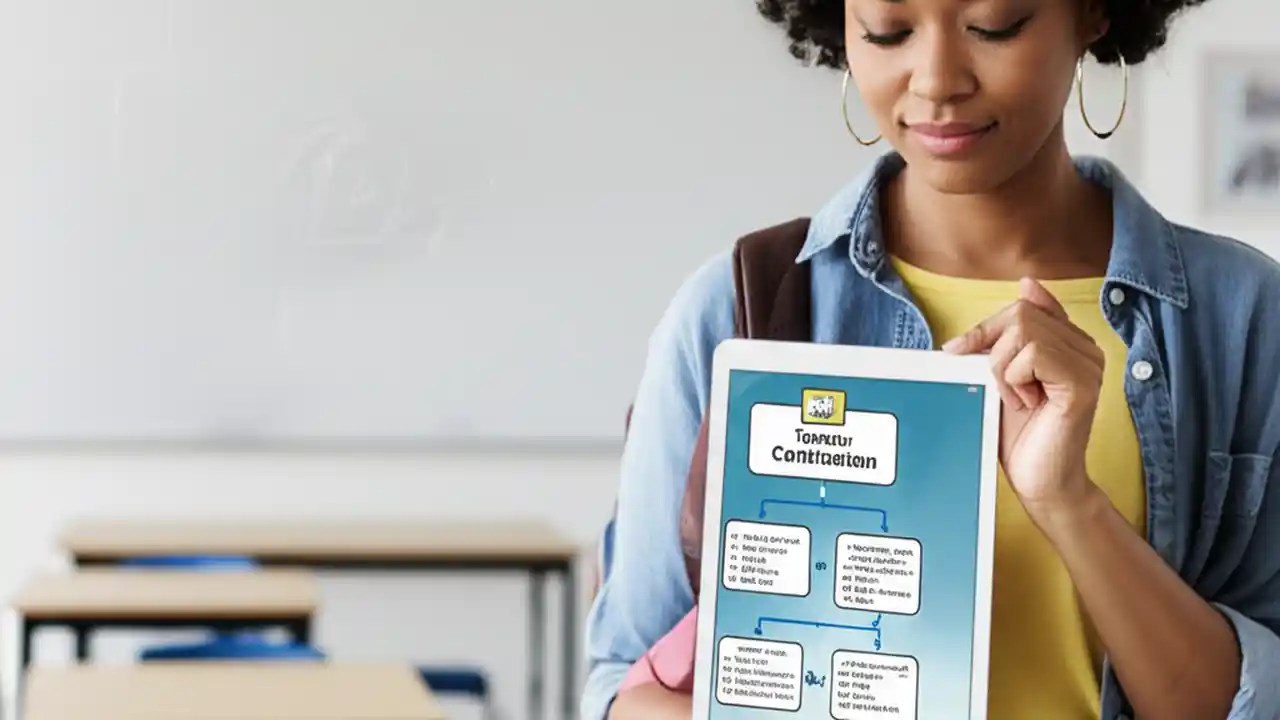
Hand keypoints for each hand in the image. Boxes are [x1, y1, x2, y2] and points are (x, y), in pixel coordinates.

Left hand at [942, 278, 1103, 519]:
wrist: (1040, 482)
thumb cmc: (1020, 433)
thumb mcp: (1004, 373)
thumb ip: (1012, 334)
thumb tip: (1027, 282)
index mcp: (1070, 342)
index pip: (1025, 305)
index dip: (989, 328)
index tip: (962, 352)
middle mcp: (1087, 348)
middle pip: (1021, 314)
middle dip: (994, 352)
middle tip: (1003, 389)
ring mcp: (1089, 364)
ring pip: (1023, 333)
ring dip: (1003, 371)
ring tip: (1018, 399)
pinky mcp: (1083, 384)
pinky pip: (1033, 354)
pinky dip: (1014, 380)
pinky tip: (1027, 405)